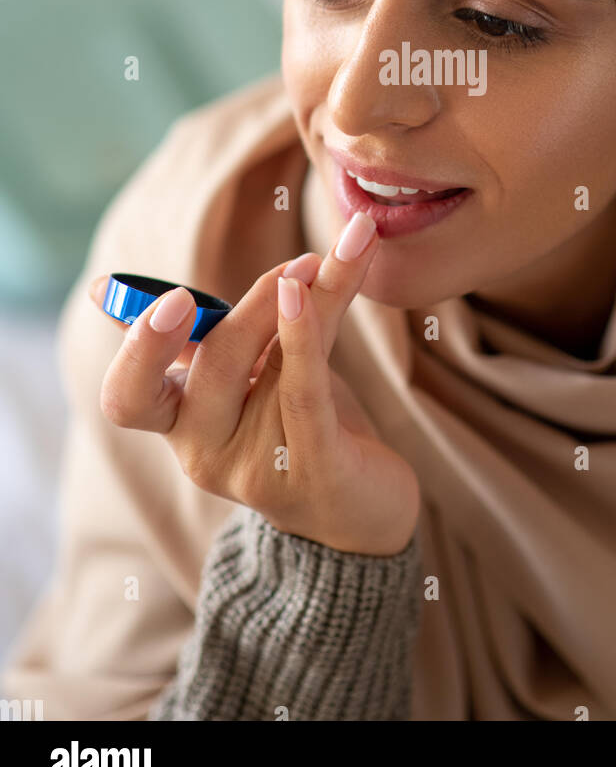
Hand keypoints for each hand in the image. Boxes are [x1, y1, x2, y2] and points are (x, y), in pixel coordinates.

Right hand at [88, 212, 419, 555]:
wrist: (360, 510)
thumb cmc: (292, 426)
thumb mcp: (240, 376)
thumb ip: (195, 335)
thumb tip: (104, 288)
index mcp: (178, 424)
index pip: (129, 397)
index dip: (140, 348)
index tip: (168, 297)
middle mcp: (206, 452)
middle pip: (211, 368)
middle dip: (250, 309)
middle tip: (291, 266)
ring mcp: (257, 468)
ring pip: (273, 366)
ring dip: (305, 301)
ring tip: (330, 257)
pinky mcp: (313, 470)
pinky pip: (305, 393)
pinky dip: (306, 336)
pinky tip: (315, 290)